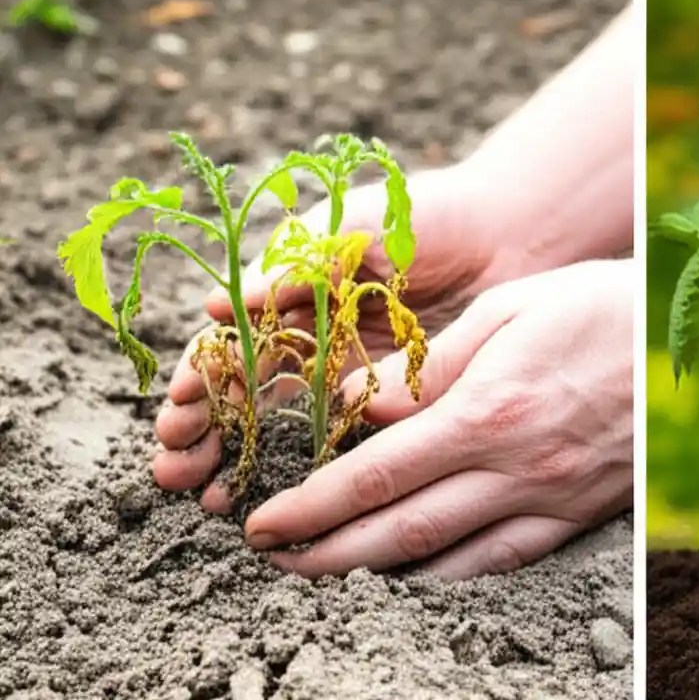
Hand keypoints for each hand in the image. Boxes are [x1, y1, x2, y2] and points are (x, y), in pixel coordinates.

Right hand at [151, 162, 511, 503]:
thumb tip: (216, 305)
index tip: (179, 407)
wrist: (508, 233)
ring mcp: (350, 374)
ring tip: (205, 499)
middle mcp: (313, 341)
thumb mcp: (352, 229)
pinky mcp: (393, 400)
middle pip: (242, 394)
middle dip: (202, 434)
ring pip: (281, 426)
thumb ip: (293, 265)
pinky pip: (343, 440)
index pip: (229, 343)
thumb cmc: (425, 216)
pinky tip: (278, 500)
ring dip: (237, 463)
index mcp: (292, 295)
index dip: (200, 376)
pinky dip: (307, 471)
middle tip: (173, 471)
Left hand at [163, 257, 632, 578]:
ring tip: (323, 574)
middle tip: (272, 559)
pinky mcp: (577, 514)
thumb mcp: (508, 310)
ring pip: (448, 558)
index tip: (264, 520)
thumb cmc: (592, 306)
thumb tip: (356, 402)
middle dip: (326, 553)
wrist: (679, 338)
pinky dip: (450, 578)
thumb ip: (430, 366)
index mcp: (487, 411)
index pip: (377, 475)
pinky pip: (504, 561)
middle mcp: (515, 468)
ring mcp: (549, 498)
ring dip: (375, 575)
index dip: (313, 506)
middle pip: (401, 531)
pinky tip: (413, 580)